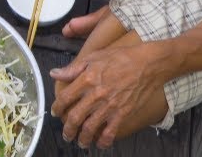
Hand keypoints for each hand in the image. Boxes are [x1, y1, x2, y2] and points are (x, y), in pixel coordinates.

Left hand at [49, 44, 165, 148]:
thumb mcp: (93, 57)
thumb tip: (55, 73)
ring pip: (90, 128)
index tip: (56, 112)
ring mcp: (109, 106)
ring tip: (80, 142)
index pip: (65, 98)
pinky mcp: (122, 113)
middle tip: (66, 134)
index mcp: (87, 79)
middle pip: (75, 117)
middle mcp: (96, 95)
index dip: (57, 108)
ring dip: (82, 138)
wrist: (147, 64)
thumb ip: (73, 68)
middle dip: (67, 129)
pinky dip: (103, 141)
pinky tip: (100, 144)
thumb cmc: (120, 58)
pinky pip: (110, 132)